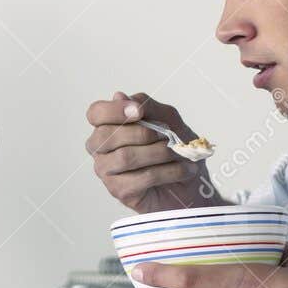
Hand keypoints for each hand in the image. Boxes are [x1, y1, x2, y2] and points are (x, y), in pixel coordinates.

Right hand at [84, 91, 221, 212]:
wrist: (192, 185)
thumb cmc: (177, 151)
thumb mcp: (169, 120)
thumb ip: (147, 106)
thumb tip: (119, 96)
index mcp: (109, 127)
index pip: (95, 113)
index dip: (113, 110)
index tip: (139, 112)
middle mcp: (102, 150)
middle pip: (106, 135)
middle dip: (142, 133)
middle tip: (167, 136)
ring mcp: (107, 172)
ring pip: (126, 156)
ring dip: (159, 153)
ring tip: (179, 154)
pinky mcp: (119, 191)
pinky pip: (142, 177)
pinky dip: (169, 172)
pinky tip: (183, 171)